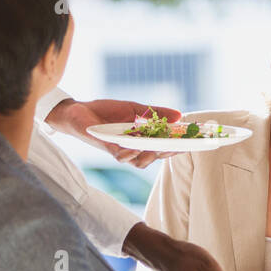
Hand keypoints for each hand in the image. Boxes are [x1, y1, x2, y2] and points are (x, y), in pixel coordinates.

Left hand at [47, 98, 182, 167]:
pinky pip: (119, 154)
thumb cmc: (106, 112)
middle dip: (165, 153)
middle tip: (176, 145)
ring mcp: (118, 149)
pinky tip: (135, 148)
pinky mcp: (105, 146)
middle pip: (152, 158)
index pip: (161, 148)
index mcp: (139, 141)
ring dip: (148, 155)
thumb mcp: (135, 108)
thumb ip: (157, 113)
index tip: (192, 143)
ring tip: (157, 147)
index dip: (176, 148)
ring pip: (137, 161)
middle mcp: (130, 149)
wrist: (78, 111)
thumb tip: (179, 115)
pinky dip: (128, 153)